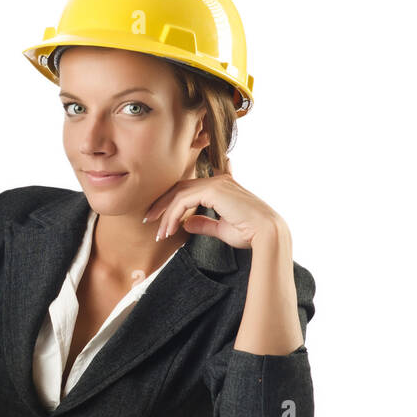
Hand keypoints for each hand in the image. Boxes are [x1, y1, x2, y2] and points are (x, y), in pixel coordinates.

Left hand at [142, 167, 284, 249]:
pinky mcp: (213, 190)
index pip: (190, 189)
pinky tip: (168, 231)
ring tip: (159, 234)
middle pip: (180, 188)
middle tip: (148, 221)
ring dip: (165, 215)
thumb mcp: (221, 229)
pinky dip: (172, 216)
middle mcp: (219, 181)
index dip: (172, 201)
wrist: (267, 234)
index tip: (158, 219)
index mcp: (222, 187)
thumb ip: (204, 224)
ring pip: (179, 195)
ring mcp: (216, 183)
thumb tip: (186, 224)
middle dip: (161, 205)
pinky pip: (183, 201)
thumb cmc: (250, 233)